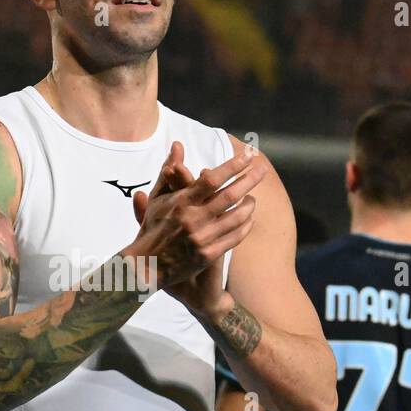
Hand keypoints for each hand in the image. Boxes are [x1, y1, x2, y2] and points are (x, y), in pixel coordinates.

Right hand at [128, 142, 260, 306]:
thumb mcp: (157, 198)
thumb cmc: (153, 227)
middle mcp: (192, 219)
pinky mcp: (208, 255)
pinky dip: (245, 225)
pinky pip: (235, 237)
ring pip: (237, 217)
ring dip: (249, 205)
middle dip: (250, 179)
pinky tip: (248, 218)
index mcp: (180, 202)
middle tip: (263, 168)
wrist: (147, 265)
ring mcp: (202, 238)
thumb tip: (178, 144)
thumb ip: (170, 170)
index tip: (248, 155)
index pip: (211, 179)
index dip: (232, 166)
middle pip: (230, 195)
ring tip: (253, 197)